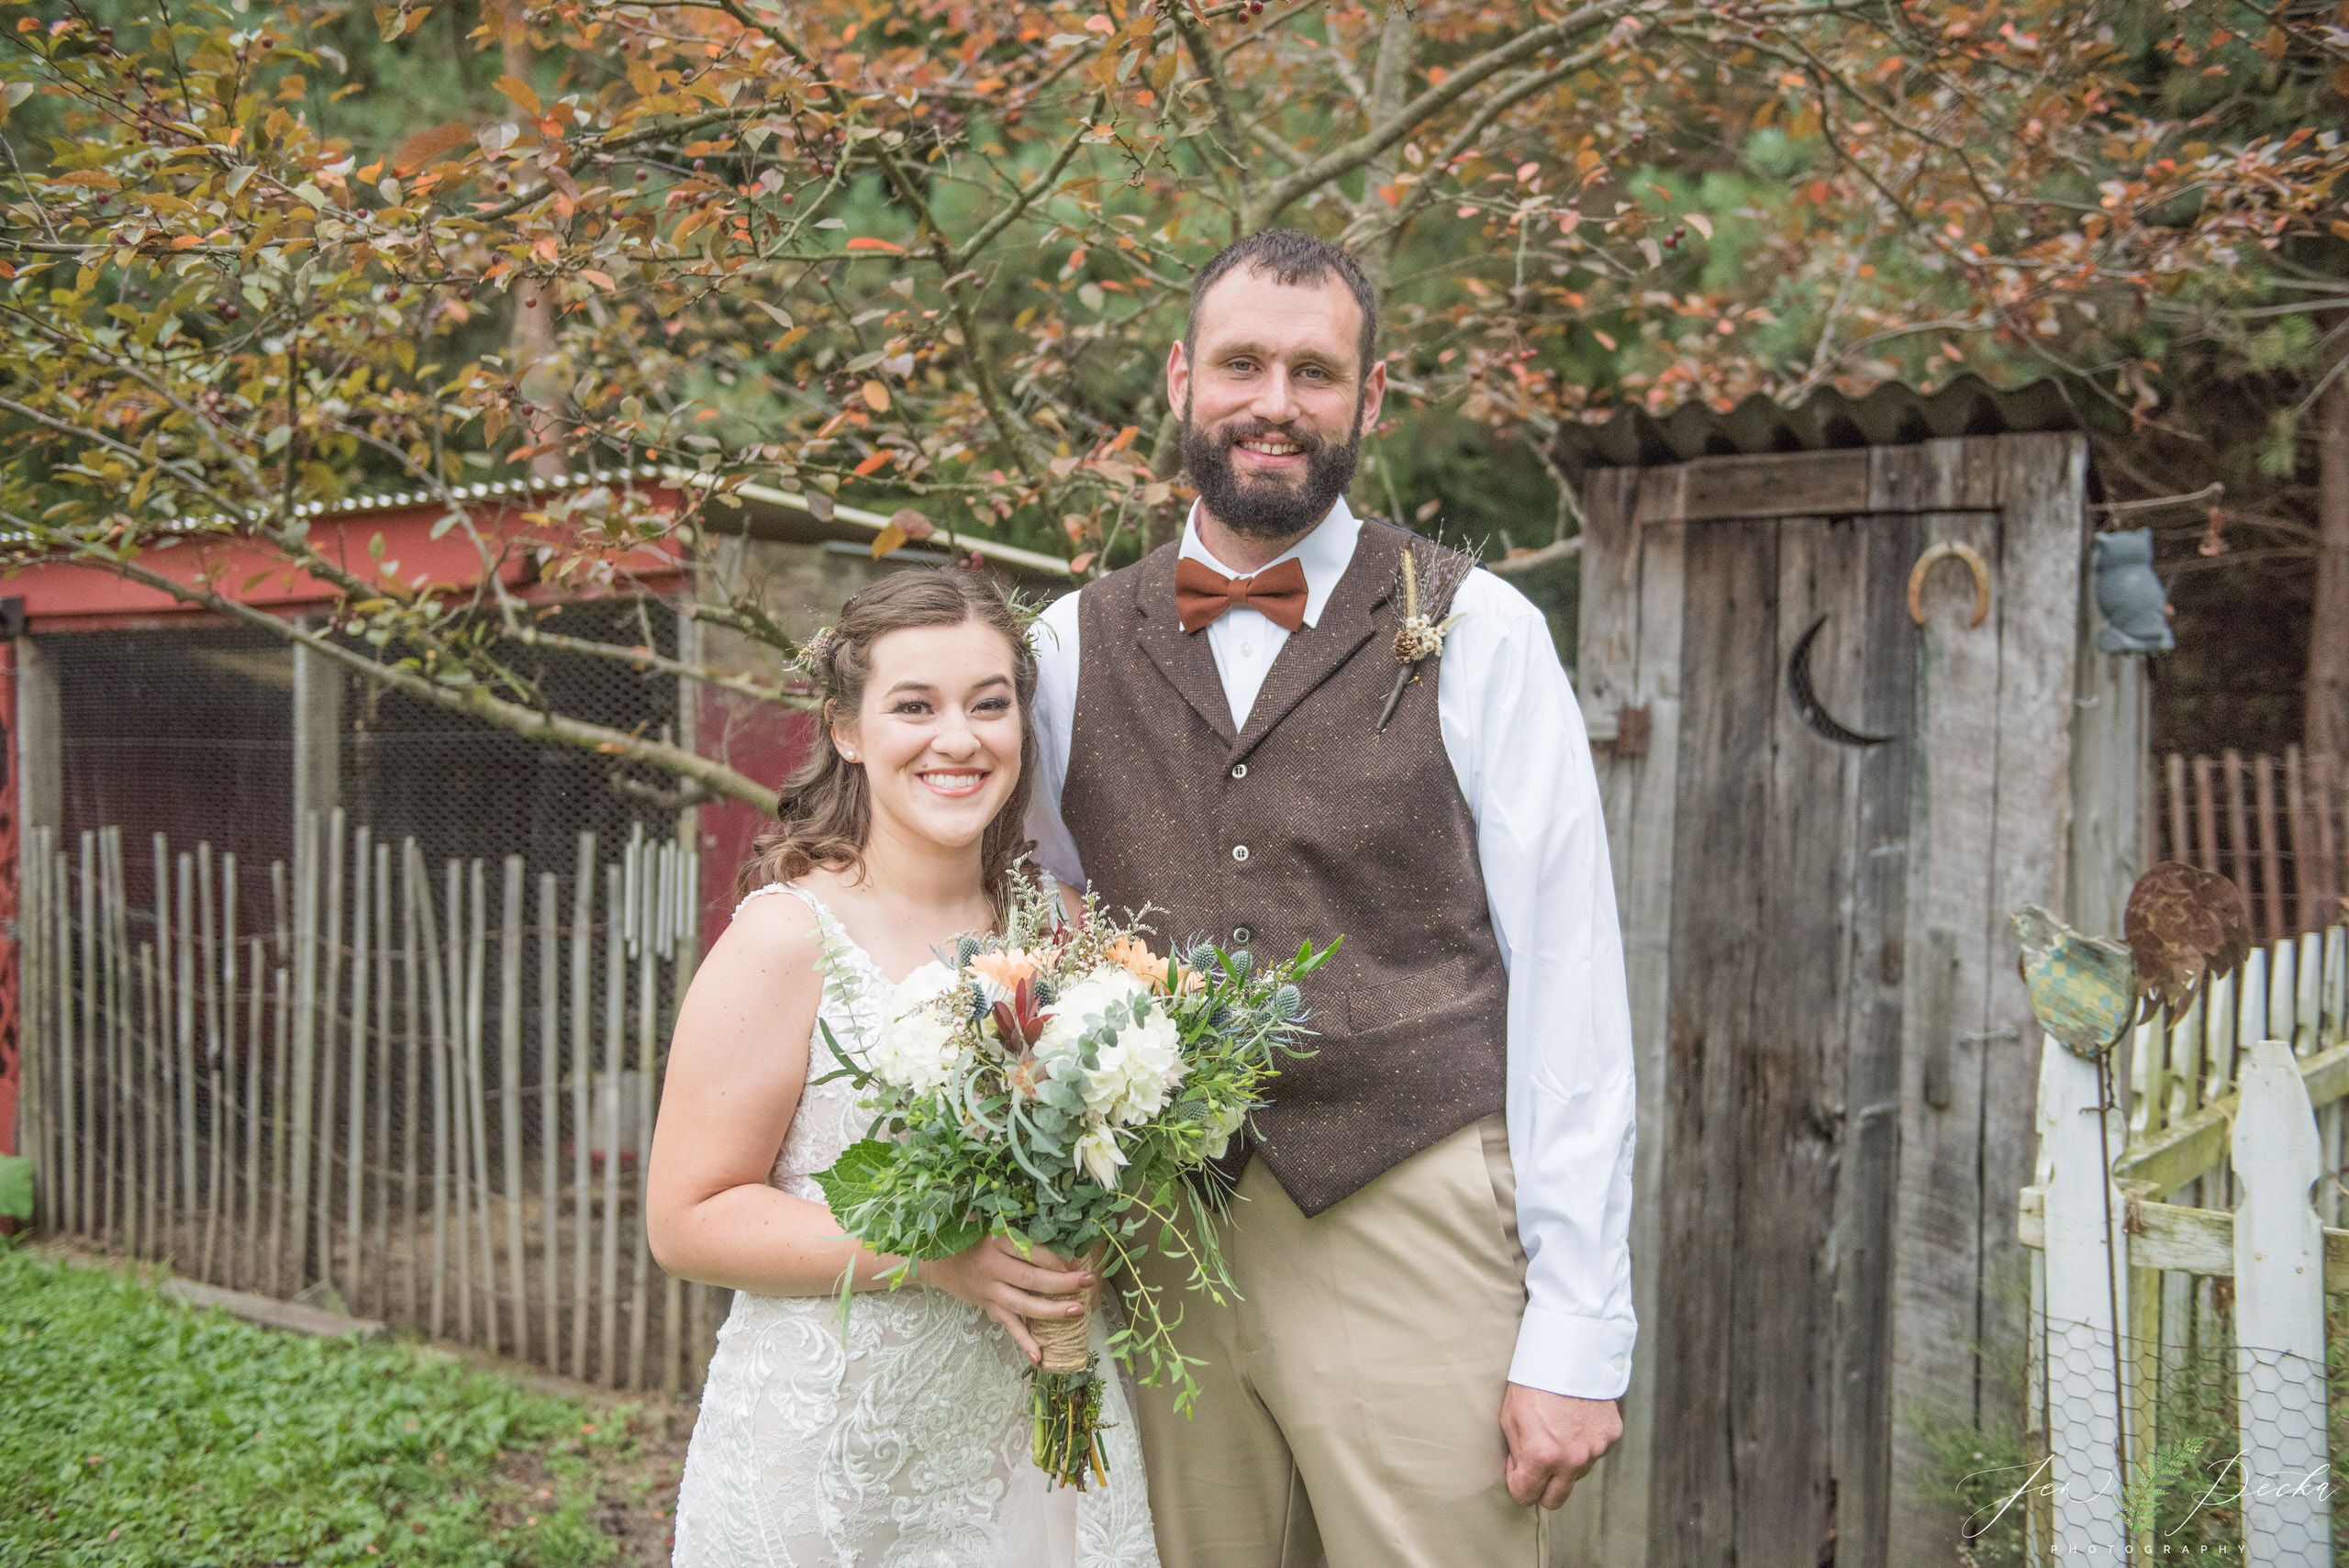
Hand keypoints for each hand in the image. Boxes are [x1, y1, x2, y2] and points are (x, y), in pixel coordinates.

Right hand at [918, 1236, 1095, 1363]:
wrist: (933, 1258)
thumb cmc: (969, 1235)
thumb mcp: (989, 1222)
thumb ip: (1017, 1226)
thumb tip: (1060, 1227)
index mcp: (995, 1241)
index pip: (1030, 1251)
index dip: (1055, 1257)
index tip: (1077, 1260)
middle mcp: (992, 1267)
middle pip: (1031, 1278)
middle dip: (1062, 1282)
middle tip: (1088, 1281)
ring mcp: (989, 1290)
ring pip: (1022, 1304)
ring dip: (1051, 1311)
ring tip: (1077, 1312)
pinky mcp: (987, 1306)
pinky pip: (1008, 1325)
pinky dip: (1023, 1341)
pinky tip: (1039, 1357)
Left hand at [1500, 1383, 1621, 1509]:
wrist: (1567, 1350)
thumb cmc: (1532, 1382)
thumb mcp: (1510, 1418)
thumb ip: (1516, 1454)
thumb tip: (1522, 1472)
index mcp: (1541, 1456)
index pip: (1527, 1496)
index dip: (1517, 1483)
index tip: (1516, 1469)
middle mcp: (1572, 1459)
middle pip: (1554, 1500)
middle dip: (1541, 1487)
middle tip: (1535, 1465)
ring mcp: (1595, 1449)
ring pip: (1576, 1475)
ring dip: (1565, 1463)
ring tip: (1557, 1431)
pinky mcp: (1611, 1436)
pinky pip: (1594, 1453)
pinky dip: (1584, 1444)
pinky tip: (1575, 1420)